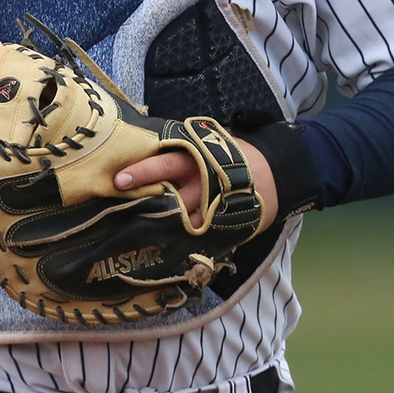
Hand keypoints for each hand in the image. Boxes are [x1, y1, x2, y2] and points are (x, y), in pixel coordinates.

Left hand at [114, 138, 277, 230]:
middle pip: (172, 198)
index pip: (165, 164)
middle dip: (149, 205)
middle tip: (124, 213)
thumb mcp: (207, 144)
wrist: (274, 171)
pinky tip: (166, 248)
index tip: (119, 180)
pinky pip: (202, 236)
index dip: (142, 172)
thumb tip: (142, 149)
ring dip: (164, 227)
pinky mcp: (224, 225)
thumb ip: (180, 150)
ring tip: (138, 234)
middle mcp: (203, 183)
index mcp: (197, 159)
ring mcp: (214, 207)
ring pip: (185, 221)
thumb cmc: (231, 154)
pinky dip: (185, 241)